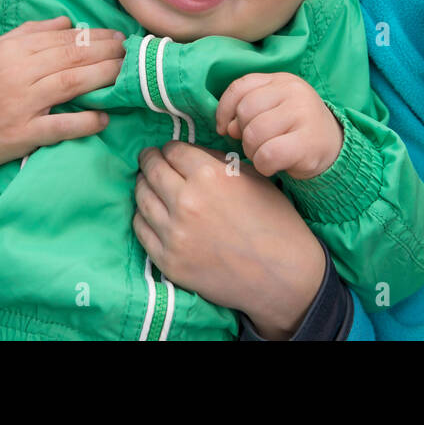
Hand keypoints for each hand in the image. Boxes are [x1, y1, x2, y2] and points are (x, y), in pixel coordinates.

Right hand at [0, 16, 123, 177]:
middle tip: (131, 52)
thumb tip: (65, 22)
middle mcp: (16, 72)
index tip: (117, 36)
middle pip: (72, 58)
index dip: (95, 37)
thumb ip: (26, 35)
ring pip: (72, 84)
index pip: (62, 39)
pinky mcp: (20, 135)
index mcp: (9, 50)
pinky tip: (104, 118)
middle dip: (107, 52)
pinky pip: (60, 126)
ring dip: (104, 77)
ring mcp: (19, 104)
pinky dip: (85, 121)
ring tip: (126, 75)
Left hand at [134, 143, 327, 339]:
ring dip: (143, 187)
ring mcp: (174, 233)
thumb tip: (190, 153)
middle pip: (151, 170)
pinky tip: (150, 213)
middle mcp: (186, 201)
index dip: (169, 148)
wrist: (282, 276)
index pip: (172, 150)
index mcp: (209, 176)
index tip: (168, 152)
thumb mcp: (253, 178)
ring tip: (147, 185)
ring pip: (141, 198)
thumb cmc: (275, 222)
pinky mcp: (168, 261)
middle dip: (149, 161)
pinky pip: (141, 229)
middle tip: (149, 160)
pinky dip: (143, 216)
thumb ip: (218, 160)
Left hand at [216, 72, 342, 178]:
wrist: (335, 148)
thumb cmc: (295, 129)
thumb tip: (227, 127)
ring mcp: (303, 114)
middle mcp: (294, 91)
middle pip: (245, 112)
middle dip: (243, 134)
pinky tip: (274, 165)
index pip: (240, 87)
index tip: (224, 128)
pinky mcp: (308, 142)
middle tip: (257, 145)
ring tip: (266, 154)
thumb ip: (247, 111)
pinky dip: (264, 165)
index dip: (224, 109)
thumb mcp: (272, 110)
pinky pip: (268, 155)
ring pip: (254, 134)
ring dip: (253, 152)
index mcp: (281, 80)